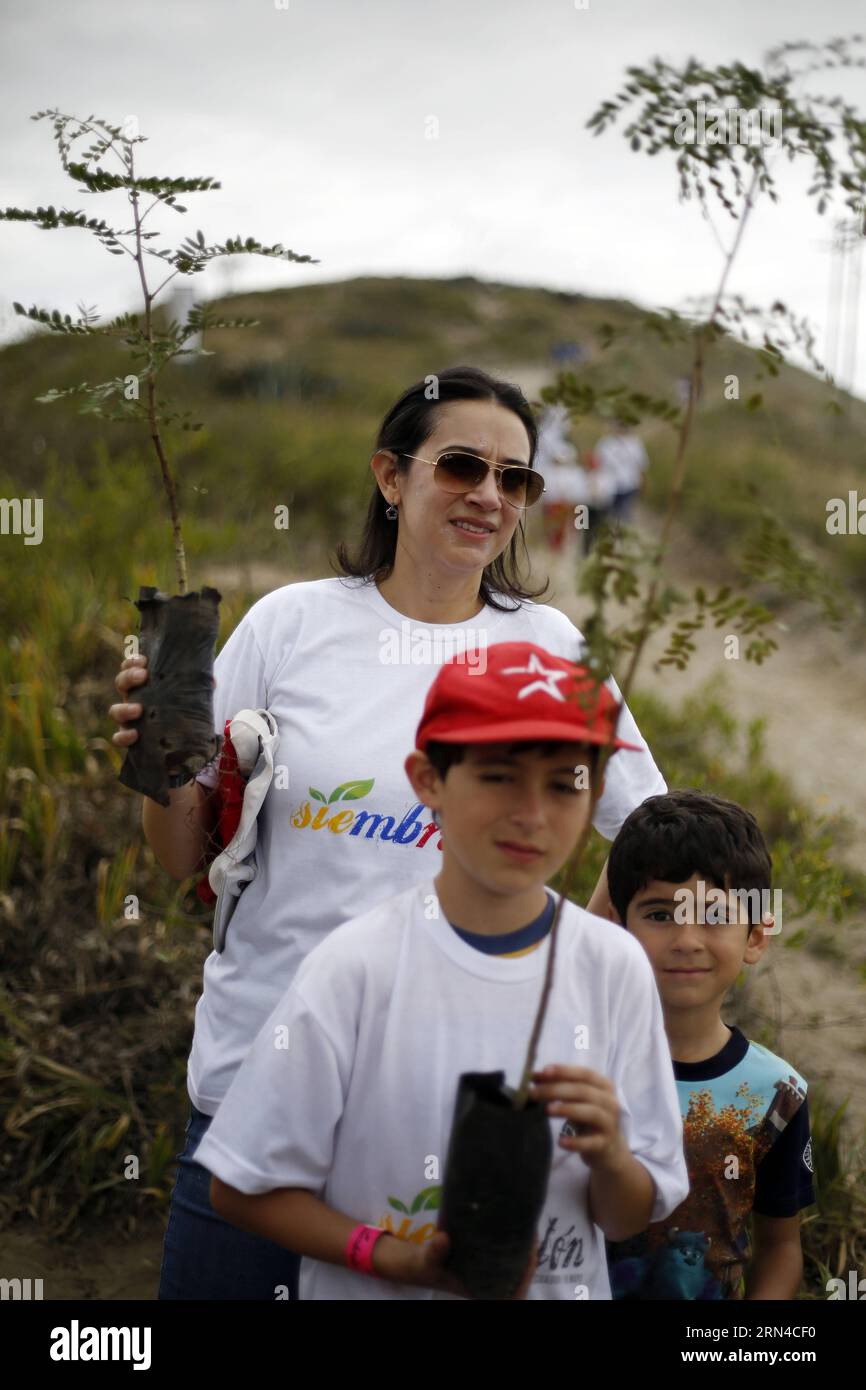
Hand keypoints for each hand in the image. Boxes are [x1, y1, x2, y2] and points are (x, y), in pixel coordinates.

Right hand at [110, 654, 214, 747]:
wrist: (182, 741)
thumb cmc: (183, 710)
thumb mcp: (192, 696)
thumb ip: (199, 687)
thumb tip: (212, 681)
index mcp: (144, 684)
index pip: (130, 667)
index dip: (132, 662)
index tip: (143, 660)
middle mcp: (133, 698)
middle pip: (121, 683)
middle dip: (128, 677)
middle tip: (143, 676)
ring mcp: (129, 719)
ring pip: (115, 711)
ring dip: (124, 708)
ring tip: (138, 709)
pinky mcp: (130, 738)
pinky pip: (118, 738)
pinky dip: (123, 736)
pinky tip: (134, 735)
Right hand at [373, 1230, 537, 1299]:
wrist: (405, 1261)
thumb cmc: (418, 1266)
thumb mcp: (423, 1260)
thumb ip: (433, 1252)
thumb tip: (444, 1238)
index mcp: (476, 1287)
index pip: (510, 1292)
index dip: (524, 1277)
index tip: (531, 1256)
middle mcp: (482, 1277)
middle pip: (513, 1271)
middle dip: (526, 1254)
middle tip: (530, 1227)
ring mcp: (479, 1265)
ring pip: (507, 1259)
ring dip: (517, 1244)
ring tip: (524, 1220)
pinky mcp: (473, 1252)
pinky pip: (494, 1246)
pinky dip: (503, 1236)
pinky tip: (507, 1217)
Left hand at [530, 1065, 628, 1172]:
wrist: (609, 1147)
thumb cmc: (587, 1116)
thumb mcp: (575, 1099)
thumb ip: (558, 1085)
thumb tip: (533, 1076)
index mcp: (604, 1086)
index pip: (585, 1074)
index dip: (564, 1071)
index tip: (543, 1071)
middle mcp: (610, 1102)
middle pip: (583, 1091)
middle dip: (556, 1090)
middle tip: (533, 1093)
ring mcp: (609, 1123)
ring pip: (590, 1112)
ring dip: (567, 1109)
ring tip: (547, 1110)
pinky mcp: (605, 1144)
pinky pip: (590, 1142)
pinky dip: (575, 1142)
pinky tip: (560, 1141)